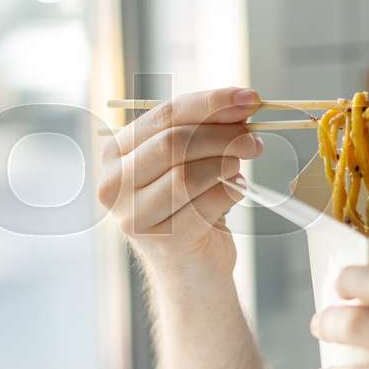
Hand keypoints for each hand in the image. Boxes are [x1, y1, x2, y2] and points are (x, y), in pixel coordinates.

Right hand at [96, 87, 262, 276]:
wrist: (193, 270)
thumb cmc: (190, 207)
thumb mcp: (189, 161)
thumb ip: (204, 130)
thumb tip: (243, 102)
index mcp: (116, 154)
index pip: (165, 114)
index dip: (210, 102)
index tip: (250, 98)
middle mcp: (115, 184)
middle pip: (175, 142)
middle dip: (223, 134)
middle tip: (254, 138)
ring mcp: (133, 214)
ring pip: (189, 173)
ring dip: (227, 164)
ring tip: (240, 168)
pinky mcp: (162, 239)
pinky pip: (207, 202)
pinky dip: (231, 192)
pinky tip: (235, 192)